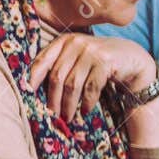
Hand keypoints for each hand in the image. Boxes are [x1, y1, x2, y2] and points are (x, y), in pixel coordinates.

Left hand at [27, 33, 156, 121]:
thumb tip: (34, 90)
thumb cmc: (97, 62)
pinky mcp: (105, 61)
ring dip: (69, 105)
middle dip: (53, 99)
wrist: (131, 57)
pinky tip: (85, 111)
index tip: (27, 95)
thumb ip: (59, 67)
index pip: (42, 61)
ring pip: (72, 84)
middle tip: (52, 115)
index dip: (33, 79)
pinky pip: (90, 87)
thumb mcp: (76, 58)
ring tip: (67, 118)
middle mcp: (76, 43)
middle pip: (57, 76)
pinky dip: (87, 102)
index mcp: (64, 41)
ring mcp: (91, 51)